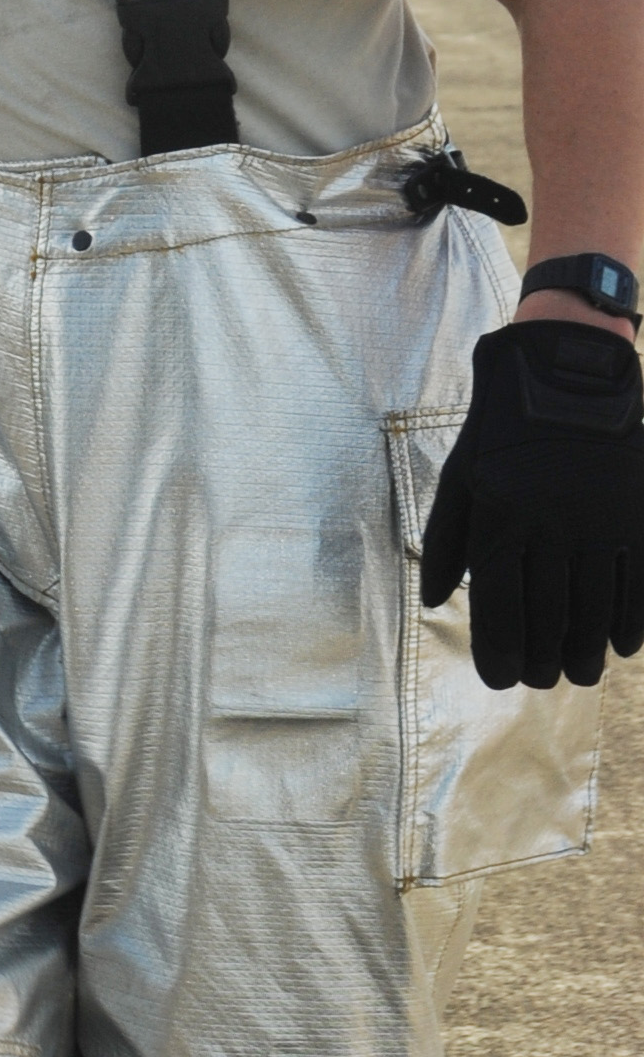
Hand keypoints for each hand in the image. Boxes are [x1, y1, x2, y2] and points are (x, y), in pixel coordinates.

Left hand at [419, 318, 643, 688]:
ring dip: (587, 652)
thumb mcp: (461, 479)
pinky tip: (620, 646)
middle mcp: (550, 525)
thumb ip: (444, 544)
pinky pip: (636, 583)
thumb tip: (434, 604)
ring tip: (579, 673)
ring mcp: (599, 520)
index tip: (502, 679)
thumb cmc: (502, 434)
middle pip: (549, 616)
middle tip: (543, 680)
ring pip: (595, 608)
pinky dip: (630, 622)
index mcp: (501, 518)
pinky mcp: (637, 513)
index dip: (499, 651)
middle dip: (544, 660)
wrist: (567, 376)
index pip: (498, 606)